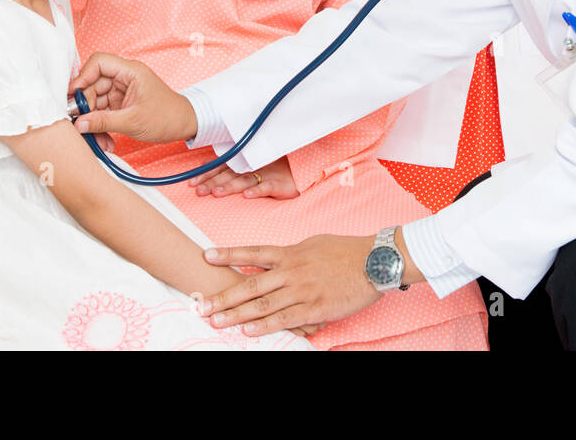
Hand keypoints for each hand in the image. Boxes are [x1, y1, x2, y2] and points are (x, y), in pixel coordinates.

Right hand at [68, 52, 197, 142]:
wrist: (184, 126)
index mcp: (130, 71)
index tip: (74, 96)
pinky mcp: (120, 105)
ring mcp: (121, 92)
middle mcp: (124, 78)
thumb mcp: (133, 121)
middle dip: (87, 108)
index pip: (99, 62)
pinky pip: (102, 113)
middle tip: (82, 126)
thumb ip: (104, 122)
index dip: (83, 77)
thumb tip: (79, 124)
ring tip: (100, 141)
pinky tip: (106, 142)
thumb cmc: (167, 117)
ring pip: (95, 102)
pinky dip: (101, 127)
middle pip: (92, 85)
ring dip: (93, 122)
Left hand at [188, 156, 299, 199]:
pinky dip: (257, 190)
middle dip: (213, 182)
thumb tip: (205, 165)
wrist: (304, 167)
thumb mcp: (252, 164)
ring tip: (217, 193)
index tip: (191, 183)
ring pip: (245, 179)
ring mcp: (266, 173)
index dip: (206, 175)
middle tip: (198, 191)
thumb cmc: (275, 167)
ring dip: (230, 186)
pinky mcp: (280, 182)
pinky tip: (247, 195)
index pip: (222, 167)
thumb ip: (230, 166)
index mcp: (245, 162)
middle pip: (229, 174)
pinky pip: (267, 186)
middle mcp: (253, 166)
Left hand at [199, 235, 381, 336]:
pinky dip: (264, 326)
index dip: (229, 254)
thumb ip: (293, 253)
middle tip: (201, 305)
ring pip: (263, 304)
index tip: (206, 255)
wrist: (373, 262)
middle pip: (250, 284)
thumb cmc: (346, 251)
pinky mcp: (314, 309)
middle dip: (223, 295)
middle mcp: (292, 271)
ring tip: (216, 321)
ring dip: (237, 315)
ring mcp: (302, 291)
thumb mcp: (315, 244)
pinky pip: (284, 319)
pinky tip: (248, 332)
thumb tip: (276, 258)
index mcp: (291, 253)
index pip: (253, 252)